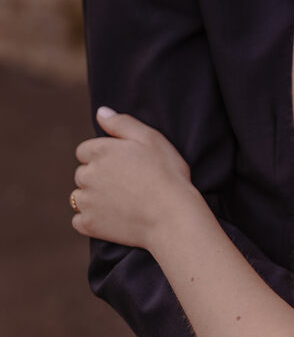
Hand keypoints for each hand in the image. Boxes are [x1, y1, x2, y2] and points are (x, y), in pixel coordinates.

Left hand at [71, 109, 195, 250]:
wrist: (172, 215)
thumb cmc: (166, 173)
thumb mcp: (151, 138)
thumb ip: (122, 123)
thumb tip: (101, 112)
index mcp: (100, 151)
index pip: (85, 150)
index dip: (104, 156)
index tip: (123, 164)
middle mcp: (87, 175)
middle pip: (82, 173)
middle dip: (97, 176)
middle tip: (126, 183)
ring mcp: (87, 201)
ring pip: (79, 197)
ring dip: (92, 198)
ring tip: (120, 201)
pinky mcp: (89, 224)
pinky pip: (79, 220)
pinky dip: (90, 219)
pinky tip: (111, 218)